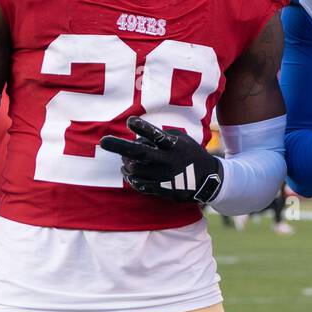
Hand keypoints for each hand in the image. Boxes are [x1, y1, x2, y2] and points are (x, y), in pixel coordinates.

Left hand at [100, 116, 222, 203]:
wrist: (207, 180)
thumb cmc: (190, 155)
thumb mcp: (183, 140)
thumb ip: (164, 135)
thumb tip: (140, 137)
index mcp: (174, 146)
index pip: (157, 135)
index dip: (143, 128)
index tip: (130, 121)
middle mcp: (168, 161)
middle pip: (139, 153)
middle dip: (120, 146)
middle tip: (104, 141)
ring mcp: (164, 177)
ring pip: (135, 169)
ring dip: (126, 163)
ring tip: (125, 161)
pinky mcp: (162, 189)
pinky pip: (139, 184)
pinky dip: (130, 178)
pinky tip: (129, 173)